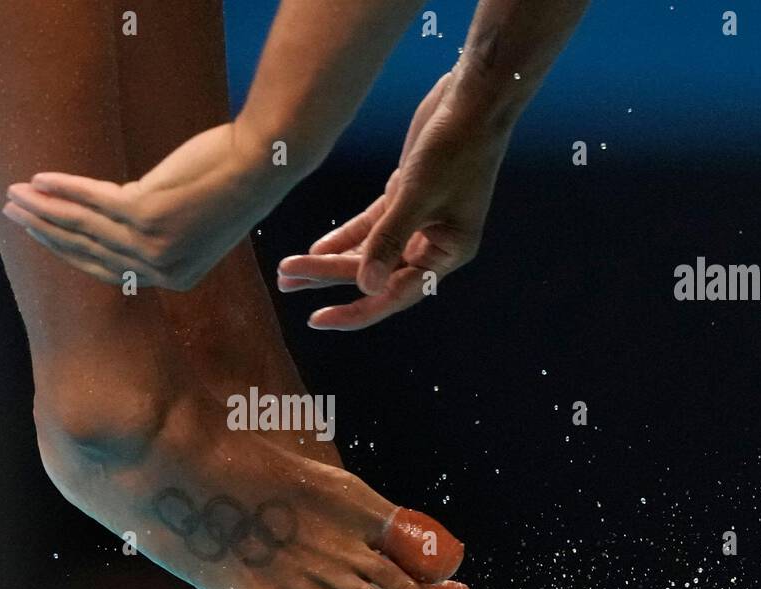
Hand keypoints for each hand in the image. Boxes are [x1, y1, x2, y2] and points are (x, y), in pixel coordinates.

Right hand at [2, 121, 285, 290]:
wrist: (259, 164)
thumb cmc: (232, 184)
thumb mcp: (195, 220)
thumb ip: (157, 231)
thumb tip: (112, 217)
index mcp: (175, 278)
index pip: (108, 269)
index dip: (69, 250)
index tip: (42, 234)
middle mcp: (161, 269)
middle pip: (88, 250)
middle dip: (45, 231)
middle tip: (13, 213)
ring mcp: (153, 244)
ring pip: (84, 227)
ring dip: (44, 208)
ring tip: (13, 193)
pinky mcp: (147, 214)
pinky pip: (93, 201)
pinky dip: (63, 187)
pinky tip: (40, 178)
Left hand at [277, 71, 510, 329]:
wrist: (475, 98)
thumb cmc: (456, 147)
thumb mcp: (418, 196)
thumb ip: (388, 240)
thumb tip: (365, 286)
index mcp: (447, 254)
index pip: (394, 294)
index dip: (355, 310)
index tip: (317, 319)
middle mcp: (434, 244)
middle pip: (374, 273)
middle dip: (328, 278)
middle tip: (285, 281)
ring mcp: (419, 222)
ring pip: (368, 251)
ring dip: (330, 259)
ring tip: (290, 269)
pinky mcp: (406, 198)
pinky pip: (371, 227)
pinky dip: (345, 237)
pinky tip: (316, 248)